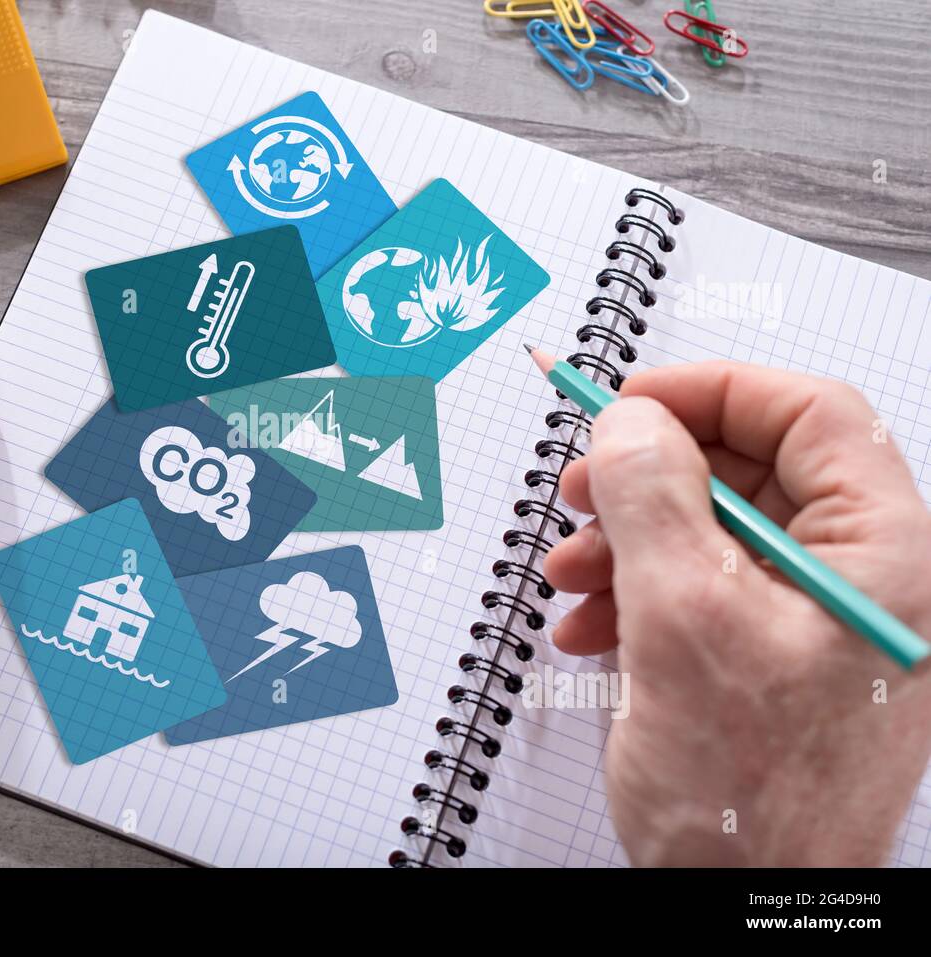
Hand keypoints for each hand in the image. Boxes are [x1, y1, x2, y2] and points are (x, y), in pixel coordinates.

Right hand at [544, 362, 930, 865]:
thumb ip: (652, 499)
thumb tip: (630, 422)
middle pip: (750, 472)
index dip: (712, 392)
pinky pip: (699, 590)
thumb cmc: (753, 802)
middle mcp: (861, 581)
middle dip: (649, 479)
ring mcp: (814, 625)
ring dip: (627, 542)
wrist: (744, 913)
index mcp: (885, 556)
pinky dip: (635, 595)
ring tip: (571, 574)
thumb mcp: (683, 621)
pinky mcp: (770, 660)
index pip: (810, 415)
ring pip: (712, 532)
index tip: (630, 401)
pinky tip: (590, 625)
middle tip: (582, 489)